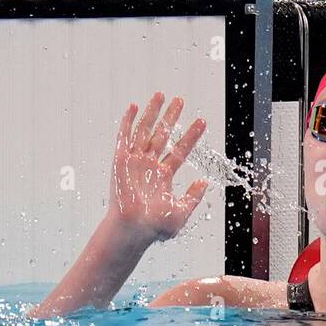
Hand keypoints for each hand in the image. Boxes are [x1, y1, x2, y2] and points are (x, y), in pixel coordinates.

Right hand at [107, 92, 208, 245]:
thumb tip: (204, 182)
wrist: (133, 230)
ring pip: (145, 131)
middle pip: (162, 135)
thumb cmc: (154, 227)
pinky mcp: (120, 161)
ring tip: (161, 95)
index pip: (180, 149)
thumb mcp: (181, 212)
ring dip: (152, 112)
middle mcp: (149, 165)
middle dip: (171, 117)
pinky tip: (133, 106)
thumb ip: (193, 197)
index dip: (191, 135)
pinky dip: (128, 122)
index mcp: (163, 176)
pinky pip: (124, 137)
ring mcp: (135, 162)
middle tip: (180, 100)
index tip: (202, 121)